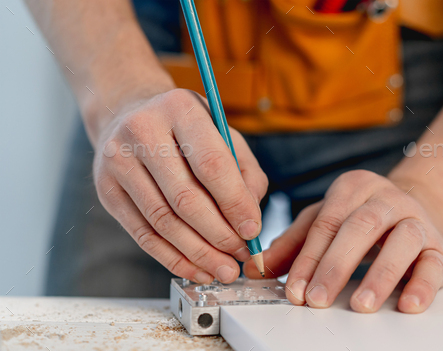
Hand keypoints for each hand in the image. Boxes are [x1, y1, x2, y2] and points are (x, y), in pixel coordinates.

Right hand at [94, 89, 267, 283]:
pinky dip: (172, 258)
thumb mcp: (223, 134)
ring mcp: (118, 161)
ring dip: (198, 253)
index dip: (235, 203)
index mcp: (180, 109)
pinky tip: (196, 269)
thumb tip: (249, 220)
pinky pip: (142, 233)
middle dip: (218, 235)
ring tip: (223, 269)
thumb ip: (246, 173)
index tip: (253, 231)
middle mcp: (142, 131)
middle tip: (240, 257)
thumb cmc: (187, 128)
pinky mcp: (106, 190)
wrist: (129, 113)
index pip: (211, 165)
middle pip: (185, 198)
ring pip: (163, 221)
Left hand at [244, 170, 442, 312]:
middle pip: (361, 226)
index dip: (308, 258)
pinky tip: (408, 304)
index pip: (327, 222)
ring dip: (380, 275)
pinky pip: (434, 263)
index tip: (294, 290)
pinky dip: (423, 285)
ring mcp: (417, 220)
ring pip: (402, 241)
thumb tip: (257, 268)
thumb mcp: (325, 222)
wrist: (419, 210)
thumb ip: (293, 244)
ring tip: (361, 305)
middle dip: (336, 265)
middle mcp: (388, 199)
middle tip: (318, 299)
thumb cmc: (363, 219)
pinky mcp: (441, 247)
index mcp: (353, 188)